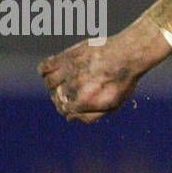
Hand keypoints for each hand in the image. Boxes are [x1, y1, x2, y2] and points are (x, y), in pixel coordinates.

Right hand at [38, 19, 166, 121]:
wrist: (128, 54)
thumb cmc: (122, 80)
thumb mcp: (113, 104)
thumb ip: (91, 115)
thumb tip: (70, 118)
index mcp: (84, 100)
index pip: (65, 110)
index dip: (68, 109)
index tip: (72, 106)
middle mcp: (73, 86)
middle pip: (56, 97)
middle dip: (62, 99)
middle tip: (71, 94)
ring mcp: (68, 70)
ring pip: (49, 83)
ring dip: (53, 86)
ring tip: (63, 83)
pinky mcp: (66, 56)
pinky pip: (45, 66)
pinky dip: (44, 71)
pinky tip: (52, 72)